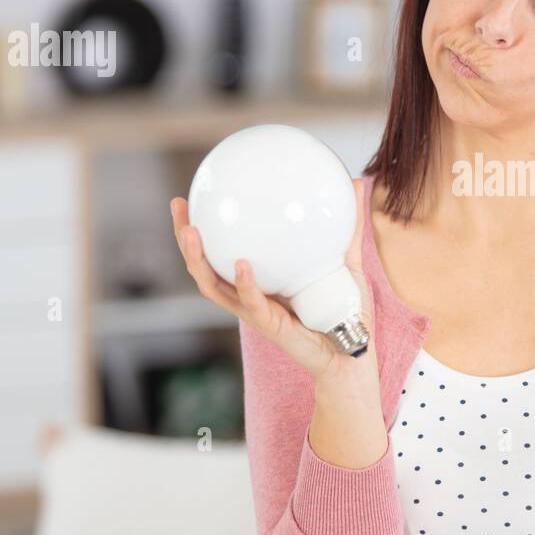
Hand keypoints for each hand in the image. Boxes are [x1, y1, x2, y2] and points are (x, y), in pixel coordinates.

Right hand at [169, 177, 376, 381]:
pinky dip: (243, 284)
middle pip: (203, 267)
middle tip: (178, 207)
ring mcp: (255, 311)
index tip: (191, 198)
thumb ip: (349, 227)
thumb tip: (356, 182)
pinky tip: (241, 264)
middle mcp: (249, 295)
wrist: (352, 353)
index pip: (220, 252)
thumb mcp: (348, 261)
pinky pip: (251, 304)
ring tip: (191, 233)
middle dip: (184, 238)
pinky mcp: (269, 326)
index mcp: (260, 280)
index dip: (202, 228)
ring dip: (197, 261)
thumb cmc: (345, 309)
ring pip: (213, 288)